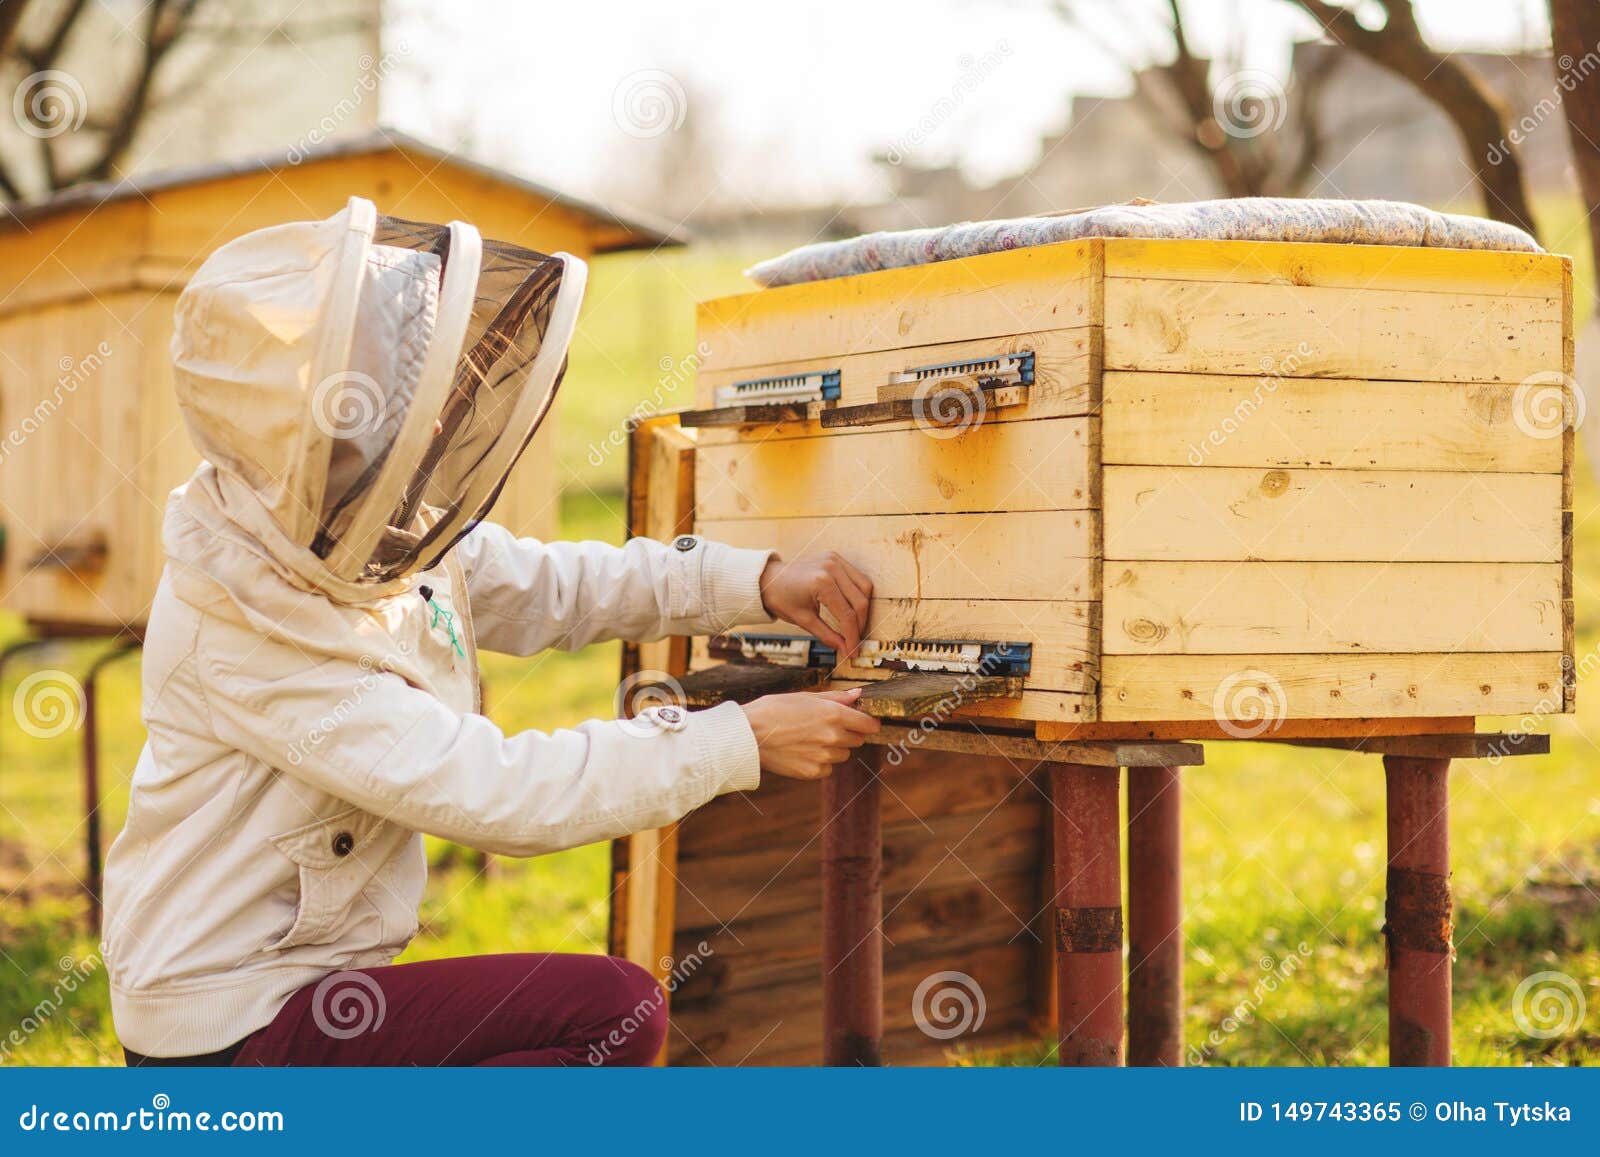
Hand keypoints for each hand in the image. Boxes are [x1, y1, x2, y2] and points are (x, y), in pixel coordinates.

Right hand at [741, 688, 880, 779]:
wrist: (748, 735)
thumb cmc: (773, 710)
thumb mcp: (805, 697)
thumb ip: (835, 698)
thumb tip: (858, 695)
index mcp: (834, 714)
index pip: (869, 724)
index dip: (867, 722)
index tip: (862, 722)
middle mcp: (833, 737)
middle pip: (857, 740)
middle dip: (847, 734)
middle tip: (825, 727)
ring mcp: (824, 756)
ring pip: (842, 755)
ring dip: (833, 749)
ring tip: (808, 739)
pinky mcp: (813, 772)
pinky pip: (827, 768)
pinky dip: (820, 762)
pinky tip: (802, 752)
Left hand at [758, 552, 873, 657]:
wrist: (768, 579)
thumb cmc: (781, 598)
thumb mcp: (804, 620)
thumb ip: (828, 635)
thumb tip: (846, 650)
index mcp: (821, 583)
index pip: (846, 615)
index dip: (852, 636)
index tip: (853, 652)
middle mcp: (831, 568)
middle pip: (860, 601)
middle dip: (860, 625)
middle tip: (855, 642)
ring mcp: (835, 560)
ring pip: (864, 587)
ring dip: (863, 608)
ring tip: (856, 626)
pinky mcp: (835, 558)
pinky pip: (858, 576)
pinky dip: (859, 593)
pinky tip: (854, 607)